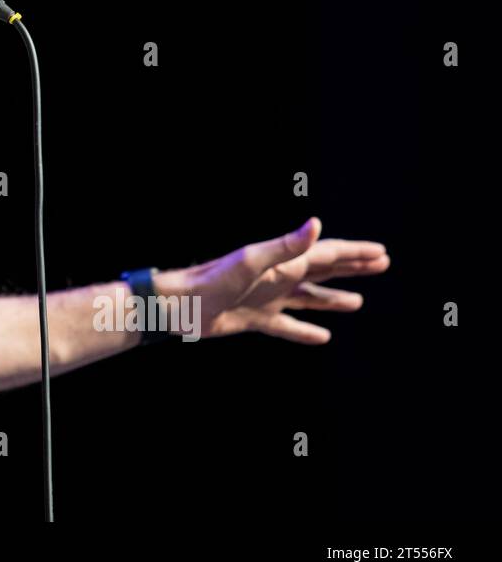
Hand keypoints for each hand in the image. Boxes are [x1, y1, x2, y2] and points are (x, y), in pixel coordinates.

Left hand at [154, 217, 389, 343]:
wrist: (180, 305)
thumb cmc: (212, 279)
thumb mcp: (252, 261)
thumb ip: (285, 246)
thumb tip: (317, 224)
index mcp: (282, 262)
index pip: (327, 254)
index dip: (355, 253)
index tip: (381, 252)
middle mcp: (278, 278)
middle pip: (323, 271)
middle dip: (352, 268)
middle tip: (381, 264)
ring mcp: (268, 299)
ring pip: (310, 299)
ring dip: (333, 299)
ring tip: (358, 302)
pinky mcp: (256, 320)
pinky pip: (288, 327)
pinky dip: (306, 332)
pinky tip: (323, 337)